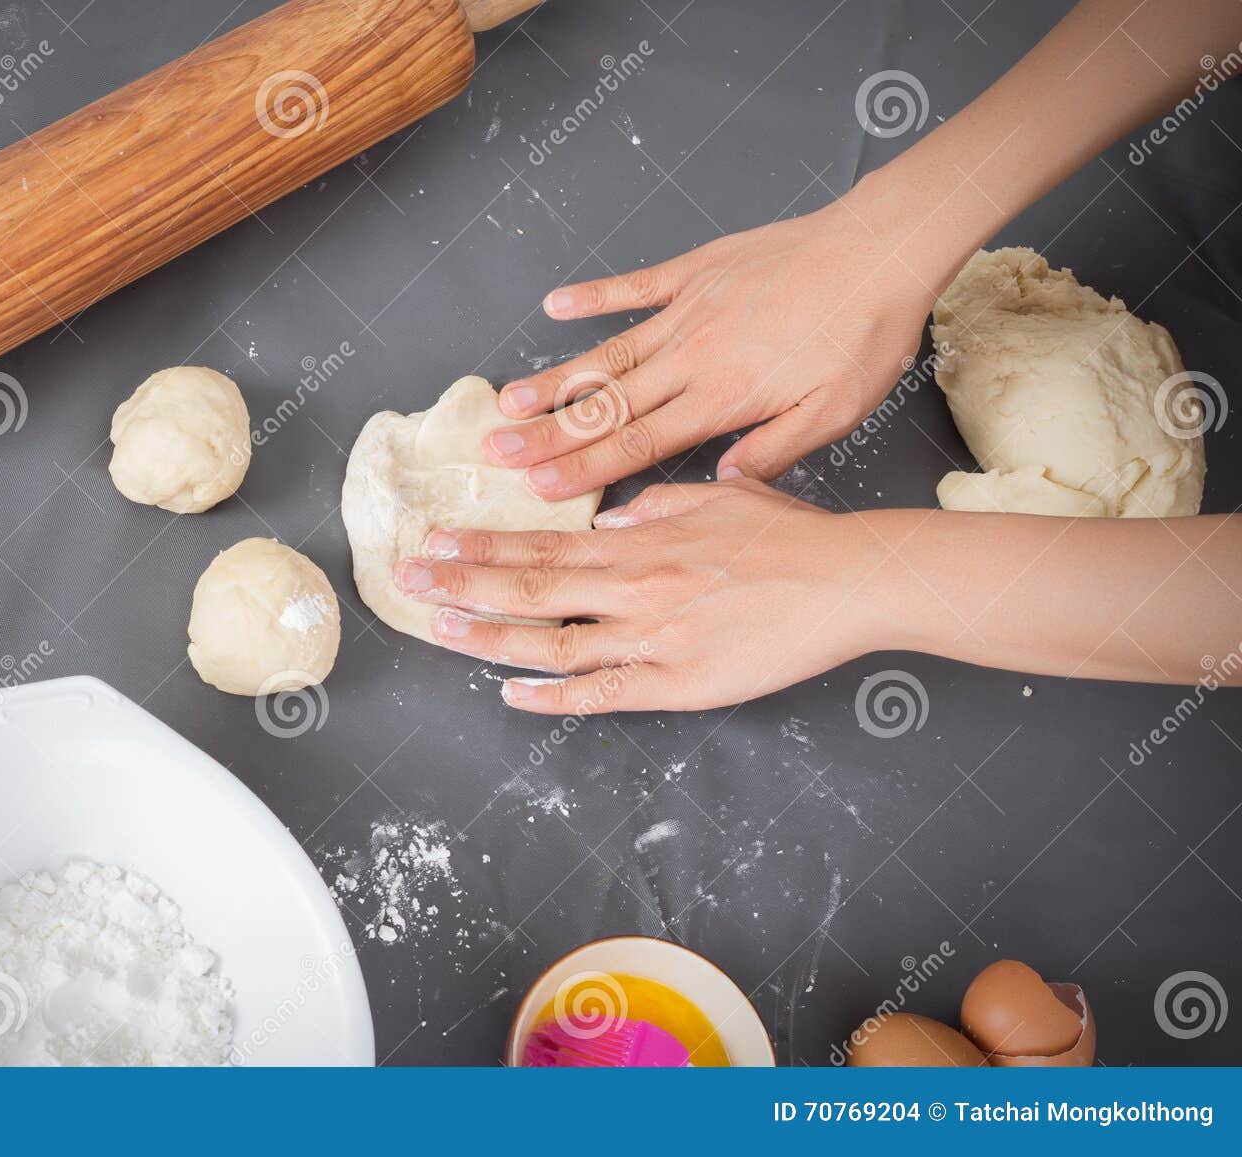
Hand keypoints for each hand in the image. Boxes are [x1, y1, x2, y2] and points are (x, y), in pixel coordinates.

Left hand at [390, 480, 886, 713]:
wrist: (849, 581)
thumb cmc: (788, 535)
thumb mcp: (714, 498)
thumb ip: (653, 508)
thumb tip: (605, 522)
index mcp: (641, 542)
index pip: (542, 543)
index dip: (482, 545)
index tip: (434, 541)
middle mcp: (635, 588)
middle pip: (530, 589)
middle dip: (461, 584)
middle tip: (408, 580)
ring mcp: (654, 640)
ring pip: (552, 644)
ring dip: (489, 637)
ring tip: (439, 628)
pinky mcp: (680, 685)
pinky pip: (603, 694)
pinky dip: (552, 697)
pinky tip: (511, 692)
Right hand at [483, 195, 939, 498]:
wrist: (881, 247)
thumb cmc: (865, 333)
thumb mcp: (836, 411)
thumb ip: (774, 450)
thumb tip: (722, 481)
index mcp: (723, 398)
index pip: (637, 444)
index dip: (582, 468)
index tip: (538, 486)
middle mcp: (693, 356)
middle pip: (606, 404)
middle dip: (545, 433)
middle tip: (494, 451)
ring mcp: (689, 309)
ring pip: (608, 352)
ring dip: (555, 378)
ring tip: (506, 398)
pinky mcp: (697, 269)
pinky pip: (634, 286)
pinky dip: (594, 296)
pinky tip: (557, 306)